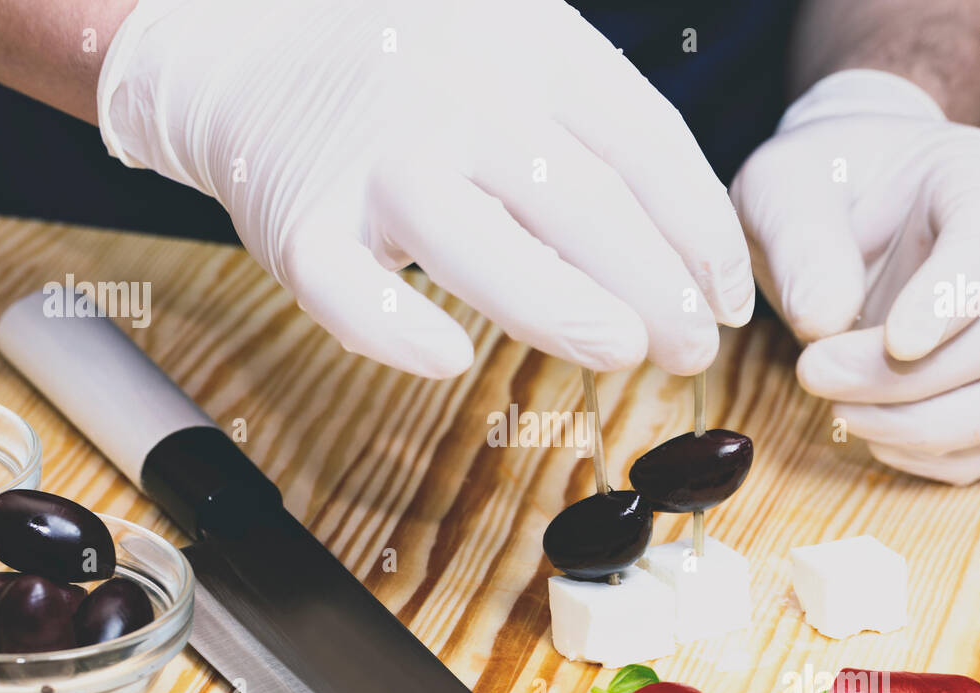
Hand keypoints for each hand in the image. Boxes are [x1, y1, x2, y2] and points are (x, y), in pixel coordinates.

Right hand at [96, 0, 754, 377]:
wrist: (250, 47)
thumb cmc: (412, 69)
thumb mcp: (517, 52)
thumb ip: (595, 133)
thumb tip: (690, 262)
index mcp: (528, 44)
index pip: (644, 146)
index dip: (701, 235)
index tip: (728, 303)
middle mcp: (455, 92)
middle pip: (579, 199)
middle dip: (655, 286)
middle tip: (694, 351)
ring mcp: (375, 156)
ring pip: (476, 243)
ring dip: (559, 306)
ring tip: (624, 355)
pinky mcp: (299, 221)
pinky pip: (350, 291)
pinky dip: (397, 330)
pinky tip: (450, 361)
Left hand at [730, 70, 979, 484]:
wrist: (837, 202)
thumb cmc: (818, 183)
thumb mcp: (784, 184)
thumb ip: (801, 239)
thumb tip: (823, 320)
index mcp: (976, 181)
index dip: (953, 298)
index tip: (894, 342)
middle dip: (907, 379)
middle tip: (815, 374)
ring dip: (925, 427)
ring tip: (841, 413)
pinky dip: (935, 455)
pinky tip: (870, 433)